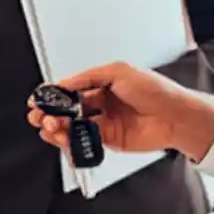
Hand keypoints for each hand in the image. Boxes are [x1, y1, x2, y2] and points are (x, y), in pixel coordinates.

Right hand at [25, 62, 213, 161]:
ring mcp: (104, 123)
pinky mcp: (108, 140)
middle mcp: (101, 104)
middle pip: (67, 109)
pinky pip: (84, 141)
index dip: (53, 95)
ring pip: (72, 126)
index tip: (39, 99)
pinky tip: (63, 137)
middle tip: (38, 116)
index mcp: (102, 84)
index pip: (70, 89)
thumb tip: (65, 82)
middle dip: (50, 112)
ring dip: (57, 127)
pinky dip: (70, 141)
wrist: (175, 117)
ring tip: (50, 126)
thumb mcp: (119, 71)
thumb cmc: (156, 90)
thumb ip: (89, 77)